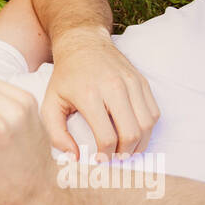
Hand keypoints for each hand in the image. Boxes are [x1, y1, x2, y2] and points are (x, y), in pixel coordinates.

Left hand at [43, 28, 159, 159]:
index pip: (107, 136)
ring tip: (125, 151)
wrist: (84, 44)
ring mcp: (132, 83)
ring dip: (139, 144)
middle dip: (124, 152)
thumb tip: (74, 157)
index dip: (105, 154)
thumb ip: (56, 135)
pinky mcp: (142, 81)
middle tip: (114, 158)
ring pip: (147, 124)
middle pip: (132, 132)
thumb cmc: (65, 79)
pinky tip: (135, 136)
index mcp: (90, 95)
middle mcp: (114, 88)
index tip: (99, 160)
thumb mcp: (50, 105)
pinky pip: (154, 112)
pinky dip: (147, 129)